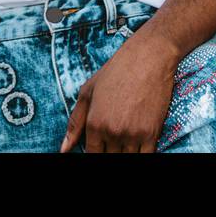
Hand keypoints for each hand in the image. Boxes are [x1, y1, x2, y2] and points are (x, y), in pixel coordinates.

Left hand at [59, 33, 177, 152]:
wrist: (148, 57)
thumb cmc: (117, 71)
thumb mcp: (88, 91)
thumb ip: (75, 122)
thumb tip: (64, 149)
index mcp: (94, 123)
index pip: (92, 154)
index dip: (95, 153)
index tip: (101, 146)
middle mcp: (112, 132)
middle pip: (109, 157)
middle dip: (110, 150)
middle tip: (115, 135)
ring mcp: (133, 134)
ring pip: (127, 158)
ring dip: (125, 151)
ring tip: (125, 136)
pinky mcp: (152, 133)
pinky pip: (146, 156)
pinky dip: (141, 153)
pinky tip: (138, 143)